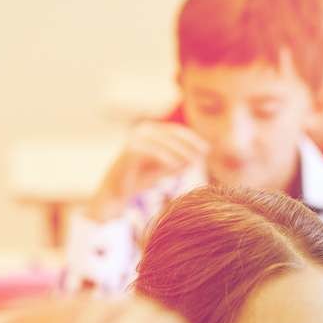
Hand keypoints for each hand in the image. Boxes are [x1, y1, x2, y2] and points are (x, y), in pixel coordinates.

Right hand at [85, 122, 208, 219]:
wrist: (116, 192)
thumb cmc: (141, 179)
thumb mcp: (165, 169)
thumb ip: (179, 161)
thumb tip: (196, 157)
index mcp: (150, 131)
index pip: (175, 131)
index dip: (192, 139)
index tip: (206, 149)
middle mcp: (141, 131)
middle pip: (171, 133)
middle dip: (189, 143)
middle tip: (204, 153)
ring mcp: (134, 139)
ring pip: (162, 141)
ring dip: (180, 150)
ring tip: (194, 161)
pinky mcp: (129, 151)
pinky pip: (150, 151)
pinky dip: (165, 157)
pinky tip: (177, 166)